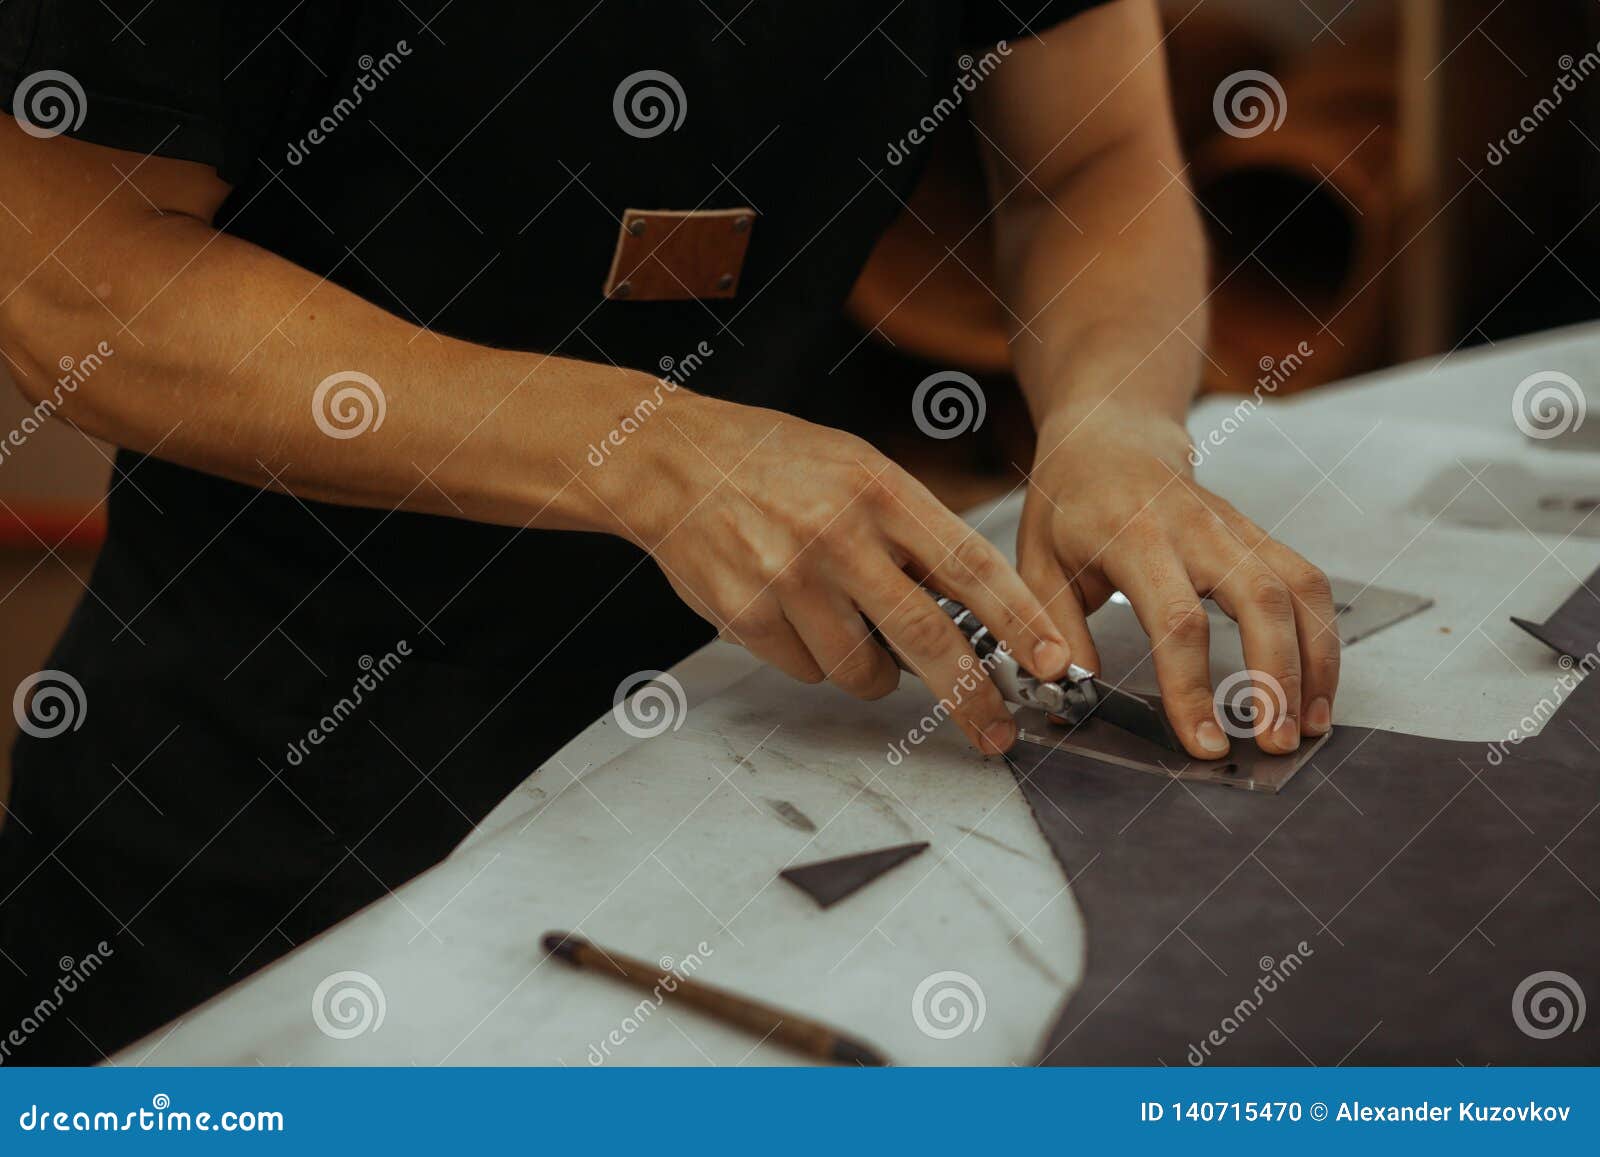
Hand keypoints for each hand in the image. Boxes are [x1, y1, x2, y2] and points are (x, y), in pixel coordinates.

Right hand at [614, 393, 1070, 754]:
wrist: (672, 463)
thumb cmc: (773, 462)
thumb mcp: (858, 469)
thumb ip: (913, 532)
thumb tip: (975, 609)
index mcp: (880, 491)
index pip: (969, 566)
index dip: (1019, 620)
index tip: (1052, 662)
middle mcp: (839, 536)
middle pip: (928, 638)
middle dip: (971, 698)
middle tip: (997, 734)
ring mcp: (790, 580)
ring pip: (862, 672)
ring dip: (868, 666)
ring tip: (841, 615)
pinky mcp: (748, 617)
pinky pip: (807, 670)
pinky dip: (811, 655)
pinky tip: (788, 607)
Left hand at [1016, 402, 1339, 757]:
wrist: (1109, 434)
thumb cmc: (1070, 503)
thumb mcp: (1036, 562)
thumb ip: (1052, 628)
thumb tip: (1066, 690)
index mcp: (1134, 537)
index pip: (1176, 620)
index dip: (1193, 686)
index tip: (1204, 742)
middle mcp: (1196, 529)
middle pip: (1260, 600)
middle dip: (1276, 676)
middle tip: (1277, 741)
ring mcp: (1235, 528)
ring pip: (1298, 589)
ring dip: (1314, 662)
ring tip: (1308, 727)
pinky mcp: (1259, 535)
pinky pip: (1307, 583)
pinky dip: (1322, 637)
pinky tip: (1315, 689)